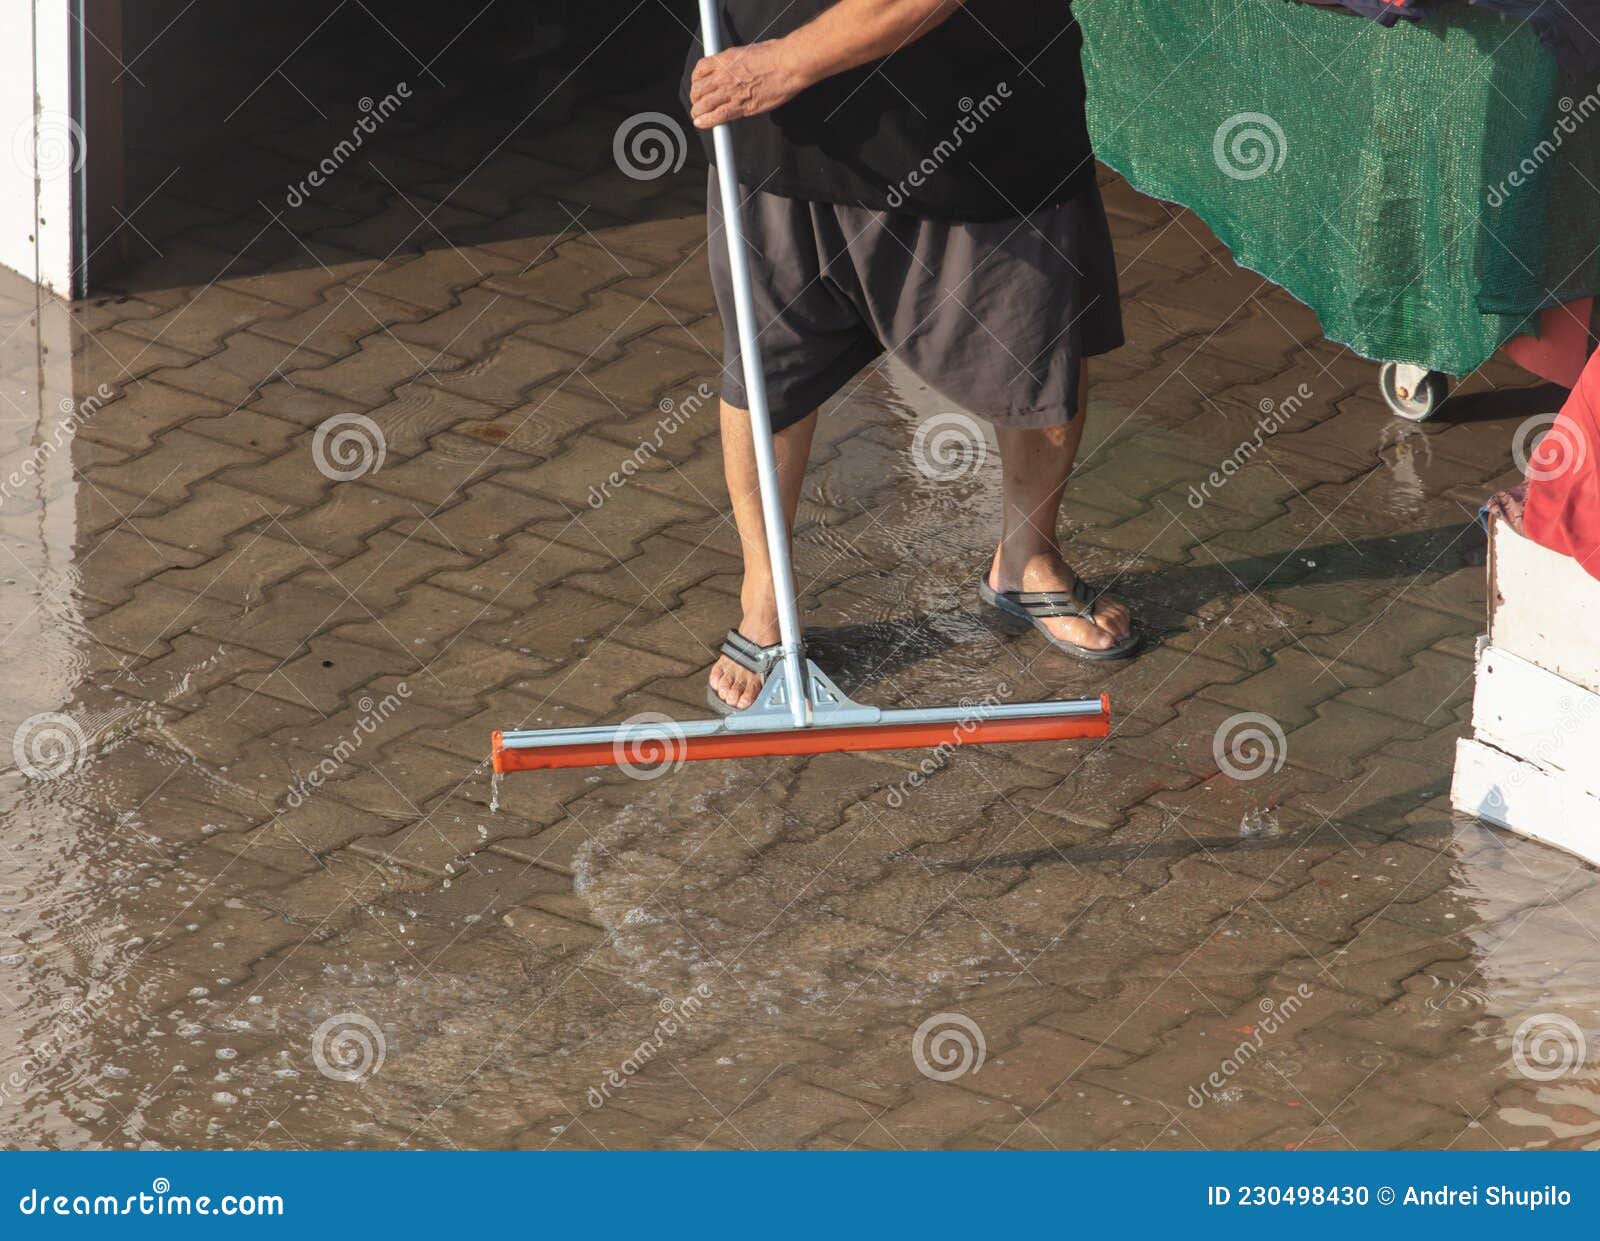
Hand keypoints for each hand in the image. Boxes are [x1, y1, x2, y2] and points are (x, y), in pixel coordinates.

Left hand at [690, 41, 808, 128]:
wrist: (788, 64)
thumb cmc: (775, 55)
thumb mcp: (748, 51)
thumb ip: (738, 61)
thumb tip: (737, 66)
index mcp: (725, 59)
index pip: (700, 70)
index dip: (696, 80)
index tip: (697, 85)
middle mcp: (724, 75)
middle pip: (699, 89)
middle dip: (695, 98)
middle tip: (697, 103)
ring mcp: (731, 92)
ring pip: (704, 104)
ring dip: (698, 111)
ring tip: (697, 115)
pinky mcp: (741, 106)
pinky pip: (717, 116)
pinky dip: (707, 121)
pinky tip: (701, 123)